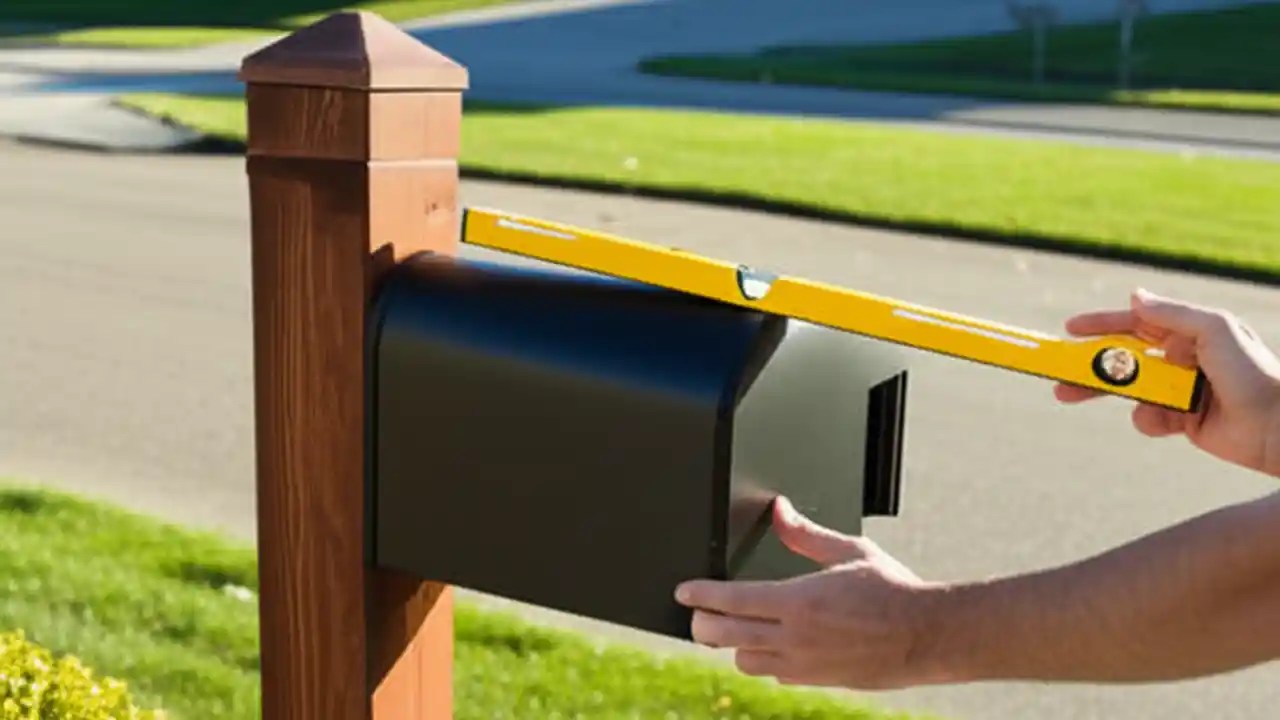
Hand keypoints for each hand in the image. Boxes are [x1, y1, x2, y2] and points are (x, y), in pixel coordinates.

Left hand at [674, 497, 948, 689]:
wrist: (927, 635)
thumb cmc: (892, 588)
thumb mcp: (849, 550)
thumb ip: (806, 534)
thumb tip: (780, 510)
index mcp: (799, 599)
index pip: (731, 599)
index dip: (700, 595)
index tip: (684, 592)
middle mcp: (795, 636)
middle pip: (724, 636)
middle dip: (702, 625)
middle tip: (697, 616)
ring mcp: (804, 663)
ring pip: (744, 661)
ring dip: (733, 646)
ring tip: (730, 631)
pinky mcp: (817, 680)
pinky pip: (774, 675)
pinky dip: (763, 661)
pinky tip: (767, 648)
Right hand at [1056, 288, 1279, 477]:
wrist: (1277, 425)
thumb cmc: (1252, 371)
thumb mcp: (1214, 329)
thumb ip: (1172, 314)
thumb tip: (1134, 296)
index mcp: (1189, 332)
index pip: (1136, 324)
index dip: (1102, 325)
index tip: (1070, 330)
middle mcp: (1182, 359)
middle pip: (1124, 358)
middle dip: (1090, 364)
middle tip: (1058, 373)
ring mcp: (1180, 390)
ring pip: (1129, 389)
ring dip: (1102, 392)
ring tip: (1070, 395)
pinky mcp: (1183, 420)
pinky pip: (1149, 418)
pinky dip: (1148, 420)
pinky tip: (1163, 422)